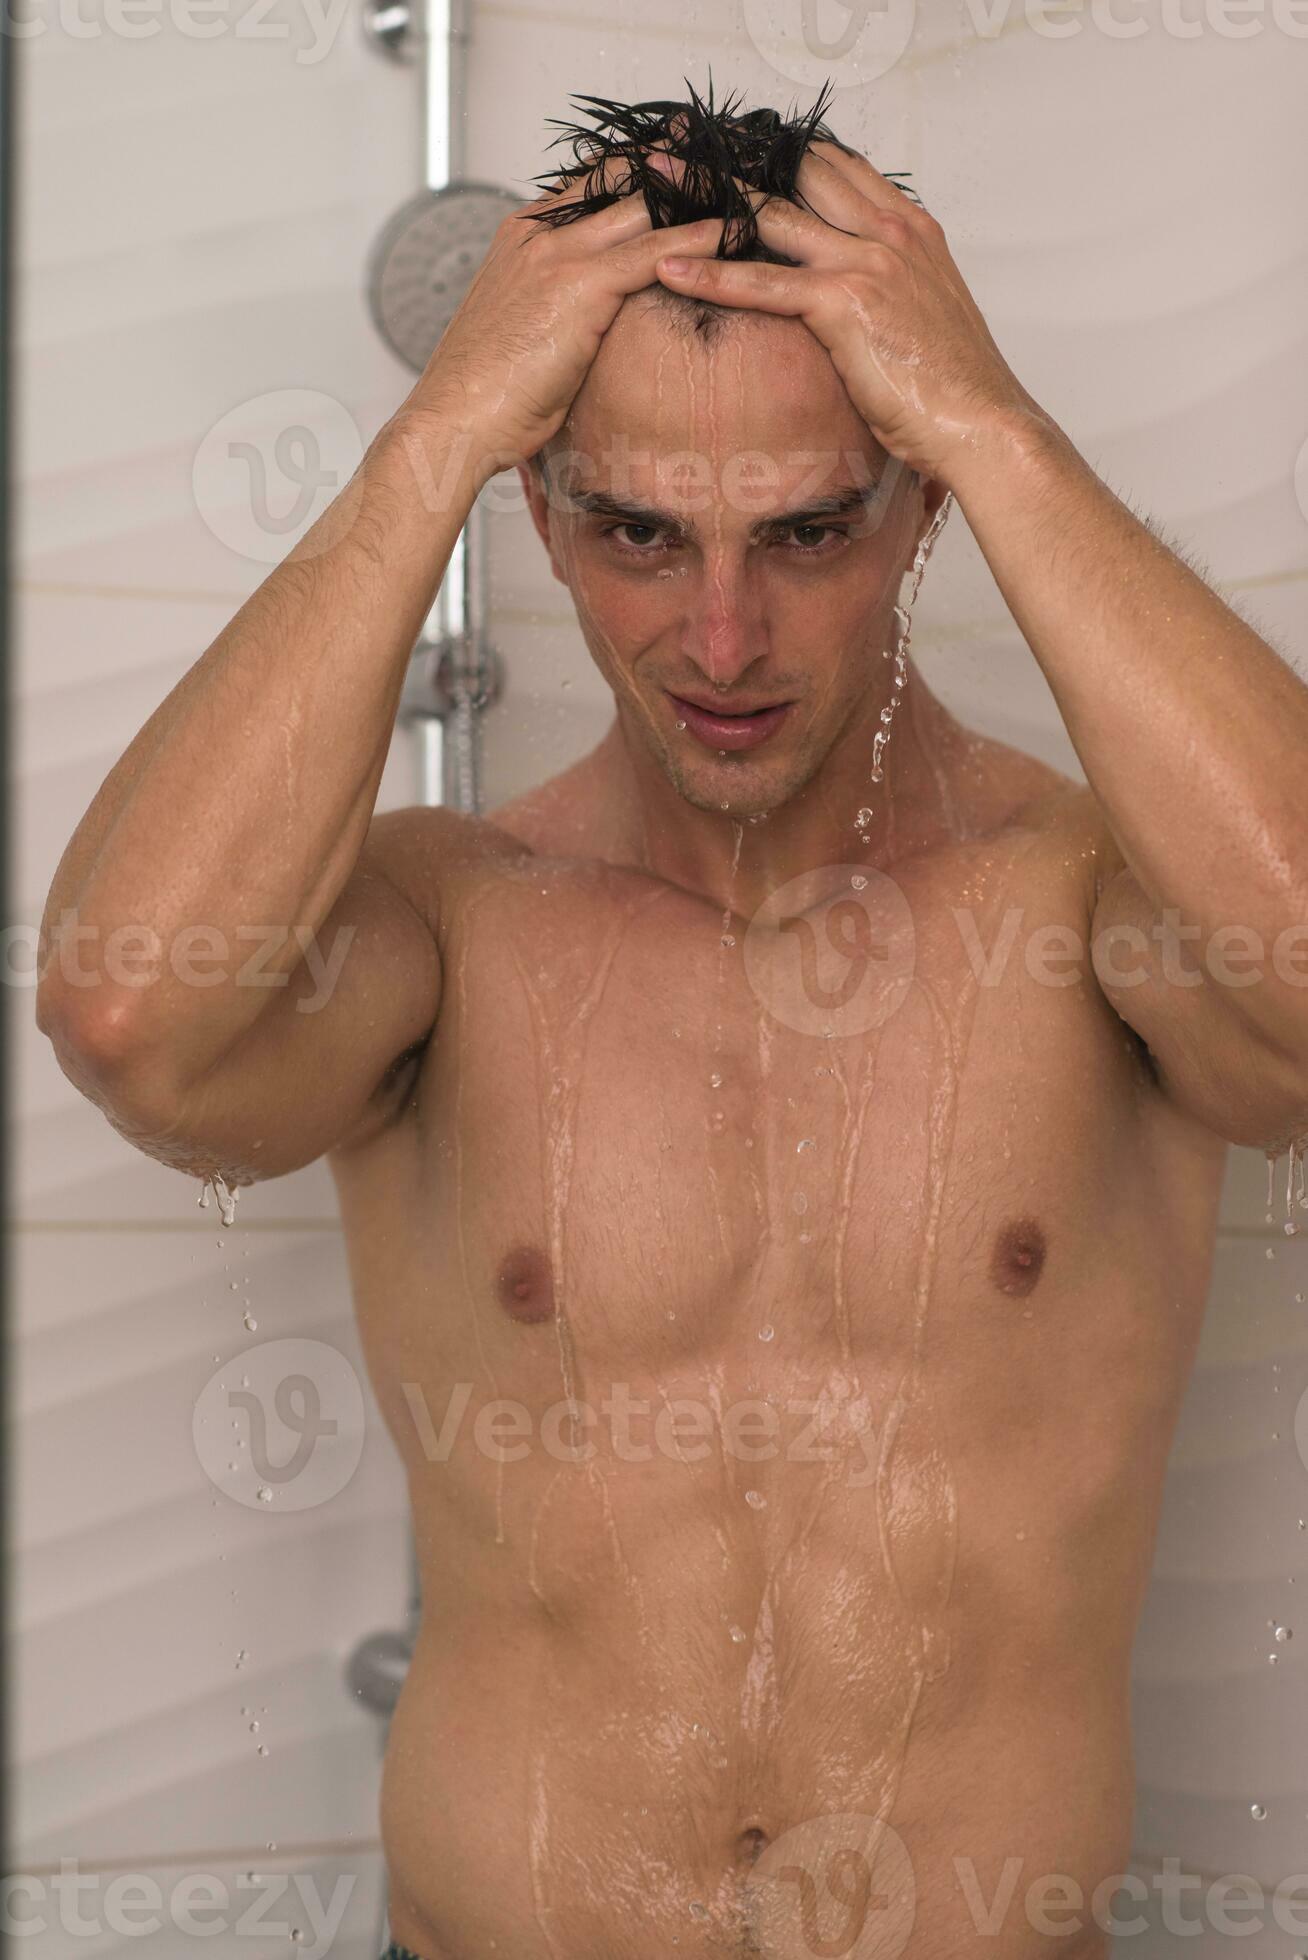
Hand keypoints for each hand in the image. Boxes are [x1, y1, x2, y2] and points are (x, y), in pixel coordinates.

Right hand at [406, 162, 726, 470]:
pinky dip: (695, 241)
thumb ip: (557, 306)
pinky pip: (653, 252)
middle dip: (673, 171)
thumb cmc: (486, 392)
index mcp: (520, 237)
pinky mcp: (582, 286)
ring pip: (640, 206)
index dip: (636, 172)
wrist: (456, 420)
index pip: (589, 184)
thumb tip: (591, 324)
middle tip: (720, 166)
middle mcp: (538, 234)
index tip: (675, 164)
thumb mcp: (522, 332)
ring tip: (739, 196)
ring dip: (692, 198)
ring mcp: (559, 254)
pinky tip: (729, 236)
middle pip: (619, 180)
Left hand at [651, 142, 1048, 486]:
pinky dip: (711, 273)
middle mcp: (889, 233)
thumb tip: (854, 303)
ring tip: (654, 192)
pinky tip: (669, 269)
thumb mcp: (924, 319)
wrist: (981, 423)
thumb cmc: (954, 387)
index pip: (839, 169)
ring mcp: (866, 262)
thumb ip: (891, 289)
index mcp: (911, 231)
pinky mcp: (843, 303)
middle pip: (799, 174)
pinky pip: (762, 282)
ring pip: (772, 217)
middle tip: (685, 155)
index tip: (741, 153)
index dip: (786, 156)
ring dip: (707, 201)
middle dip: (740, 161)